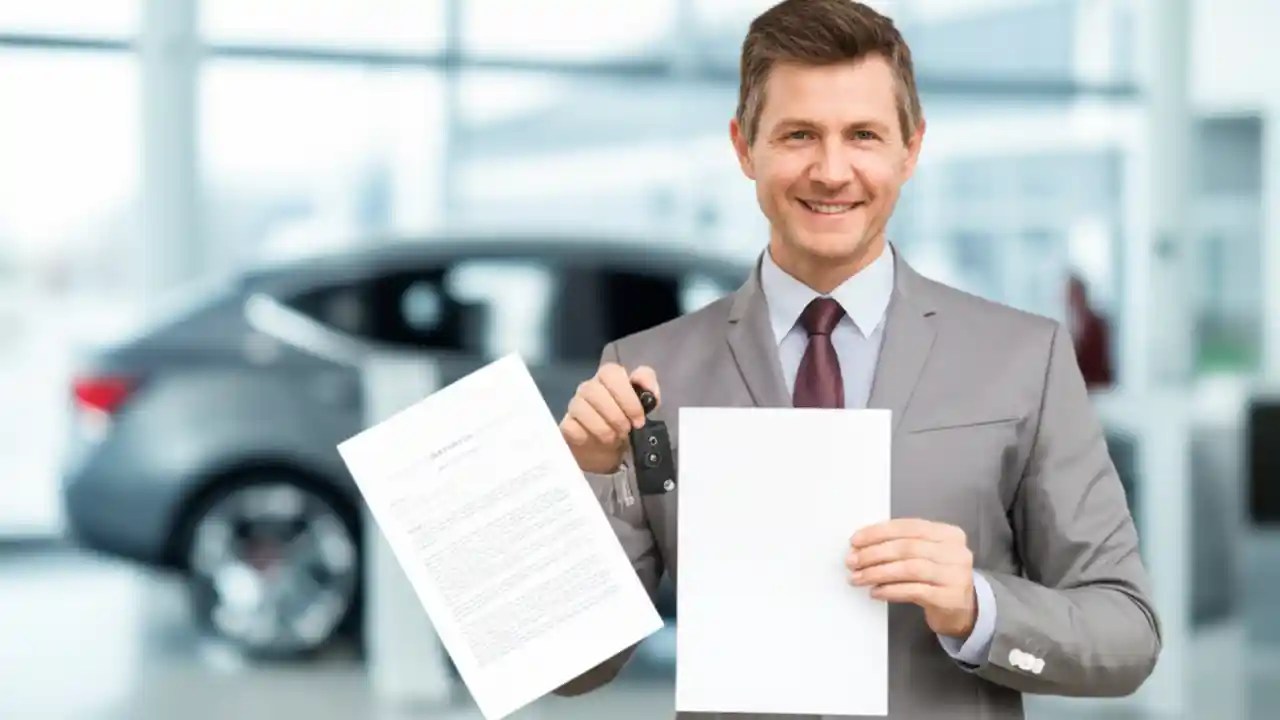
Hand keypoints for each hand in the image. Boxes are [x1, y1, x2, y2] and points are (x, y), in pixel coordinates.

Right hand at [559, 362, 659, 473]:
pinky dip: (589, 436)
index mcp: (608, 377)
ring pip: (582, 408)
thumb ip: (650, 390)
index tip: (638, 418)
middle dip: (616, 415)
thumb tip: (649, 391)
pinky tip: (598, 441)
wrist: (611, 449)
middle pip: (594, 390)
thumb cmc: (628, 421)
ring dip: (604, 428)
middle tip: (627, 430)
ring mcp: (575, 405)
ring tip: (615, 437)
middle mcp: (589, 387)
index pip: (611, 372)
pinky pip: (572, 426)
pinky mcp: (566, 425)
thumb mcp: (645, 405)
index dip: (626, 396)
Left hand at [846, 518, 976, 638]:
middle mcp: (955, 552)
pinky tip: (876, 592)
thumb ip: (902, 545)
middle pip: (907, 547)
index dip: (878, 532)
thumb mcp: (927, 555)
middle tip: (852, 560)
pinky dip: (890, 590)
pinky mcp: (949, 598)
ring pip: (909, 569)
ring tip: (858, 577)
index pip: (909, 527)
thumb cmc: (938, 578)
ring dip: (877, 572)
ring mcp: (955, 576)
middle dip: (874, 553)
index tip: (856, 540)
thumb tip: (862, 546)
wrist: (964, 610)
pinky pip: (913, 591)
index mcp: (949, 534)